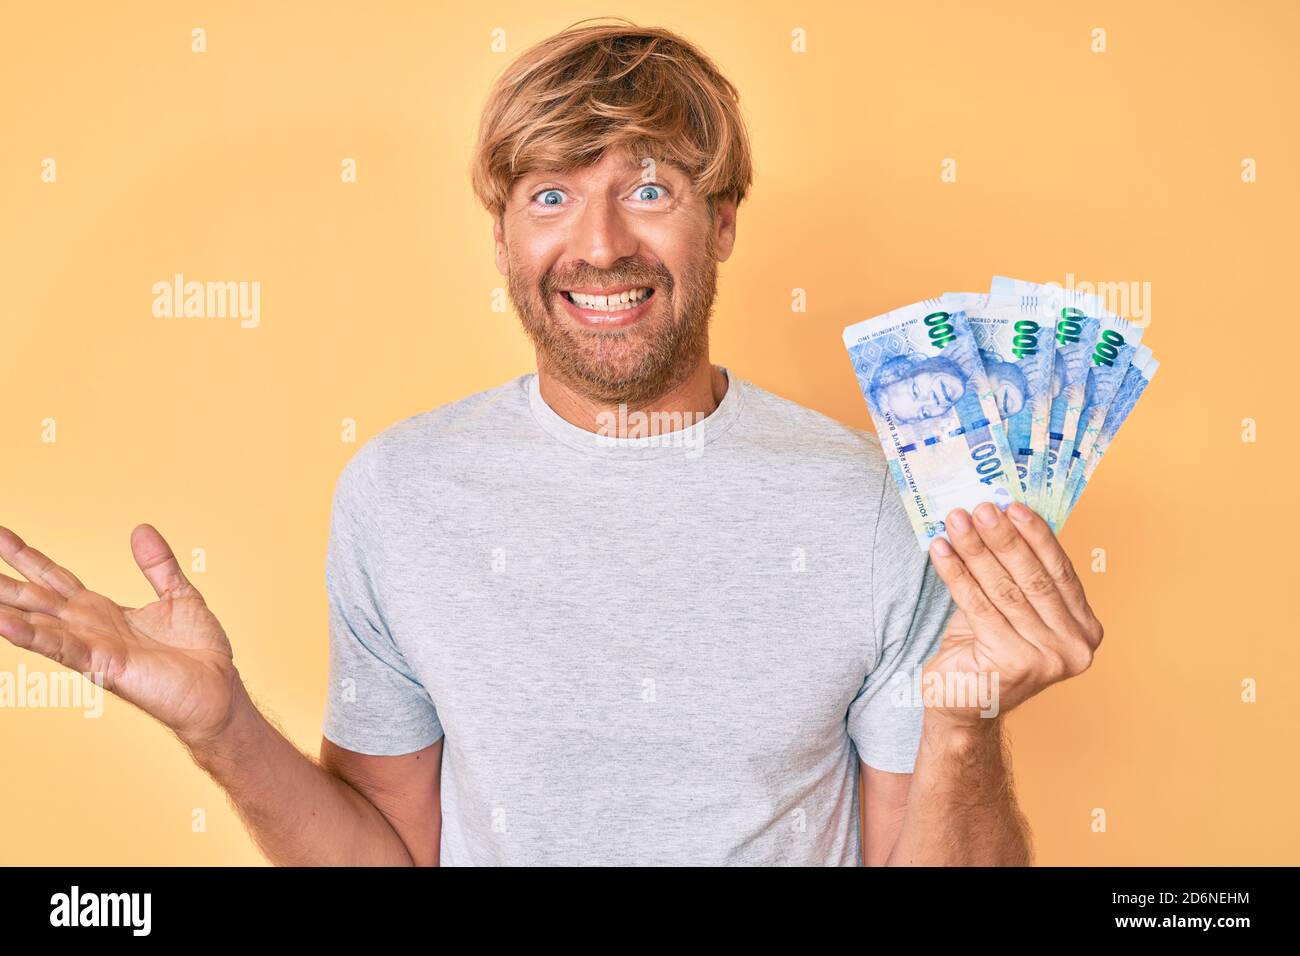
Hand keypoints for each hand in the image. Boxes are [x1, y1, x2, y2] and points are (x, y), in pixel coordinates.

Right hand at [0, 523, 239, 746]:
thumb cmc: (199, 652)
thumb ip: (158, 564)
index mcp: (104, 610)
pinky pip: (63, 647)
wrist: (218, 688)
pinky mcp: (105, 665)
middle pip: (36, 596)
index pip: (56, 578)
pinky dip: (33, 635)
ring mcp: (93, 646)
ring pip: (38, 620)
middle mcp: (90, 627)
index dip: (28, 557)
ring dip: (7, 608)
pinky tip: (5, 623)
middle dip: (4, 580)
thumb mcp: (180, 595)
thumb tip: (142, 529)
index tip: (0, 535)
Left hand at [922, 501, 1103, 731]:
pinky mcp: (1010, 665)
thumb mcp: (1010, 608)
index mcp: (1085, 629)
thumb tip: (1000, 515)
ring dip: (975, 550)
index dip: (1036, 536)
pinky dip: (955, 573)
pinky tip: (940, 551)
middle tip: (979, 508)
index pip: (1060, 572)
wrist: (962, 706)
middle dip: (1002, 538)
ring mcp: (1045, 660)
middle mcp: (1074, 647)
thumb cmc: (986, 650)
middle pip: (1033, 578)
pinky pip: (976, 606)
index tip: (1012, 505)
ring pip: (1003, 590)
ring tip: (955, 522)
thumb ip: (1017, 572)